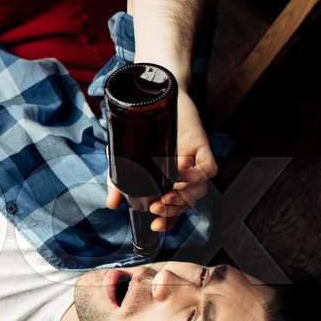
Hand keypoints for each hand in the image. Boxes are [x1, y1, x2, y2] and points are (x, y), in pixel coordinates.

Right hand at [106, 89, 217, 231]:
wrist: (154, 95)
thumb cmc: (143, 129)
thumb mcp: (125, 157)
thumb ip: (119, 180)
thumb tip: (111, 204)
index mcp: (171, 180)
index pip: (176, 207)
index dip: (170, 220)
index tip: (156, 225)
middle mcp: (186, 174)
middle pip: (189, 201)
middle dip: (175, 209)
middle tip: (157, 208)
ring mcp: (196, 160)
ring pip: (201, 188)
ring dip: (185, 195)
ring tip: (166, 194)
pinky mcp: (203, 146)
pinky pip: (209, 168)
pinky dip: (198, 174)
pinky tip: (180, 171)